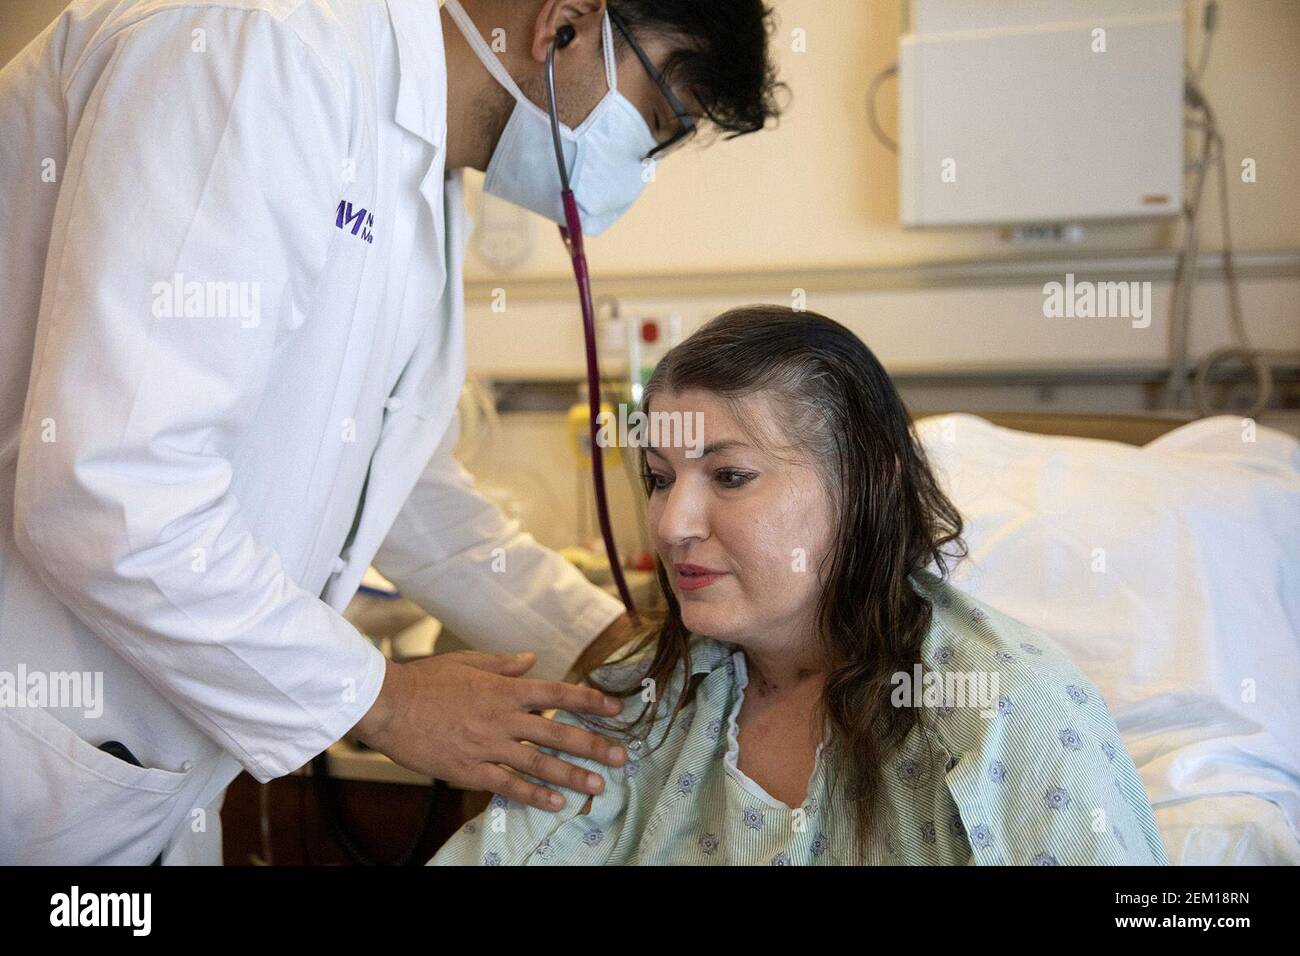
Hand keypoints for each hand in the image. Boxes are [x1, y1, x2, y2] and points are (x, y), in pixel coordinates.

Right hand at [350, 651, 626, 810]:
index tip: (616, 709)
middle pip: (559, 733)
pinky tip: (556, 803)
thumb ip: (504, 664)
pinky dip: (534, 795)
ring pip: (540, 764)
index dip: (590, 701)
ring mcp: (489, 746)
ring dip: (572, 775)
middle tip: (621, 756)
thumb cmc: (425, 680)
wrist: (388, 704)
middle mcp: (504, 718)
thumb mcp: (468, 662)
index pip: (559, 694)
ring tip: (598, 785)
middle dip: (593, 745)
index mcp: (506, 689)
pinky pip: (509, 785)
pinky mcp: (470, 770)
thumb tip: (532, 660)